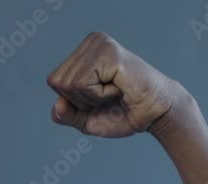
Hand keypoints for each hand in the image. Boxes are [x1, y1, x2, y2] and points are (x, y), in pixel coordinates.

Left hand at [46, 32, 188, 137]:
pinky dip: (100, 95)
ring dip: (92, 97)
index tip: (100, 96)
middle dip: (81, 99)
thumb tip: (56, 104)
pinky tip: (119, 86)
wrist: (154, 115)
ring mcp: (100, 44)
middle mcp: (91, 41)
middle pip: (58, 82)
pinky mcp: (109, 53)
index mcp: (84, 52)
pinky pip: (83, 84)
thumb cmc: (122, 113)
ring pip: (69, 83)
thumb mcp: (85, 119)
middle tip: (109, 94)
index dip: (73, 99)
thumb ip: (65, 114)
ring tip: (115, 90)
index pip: (54, 81)